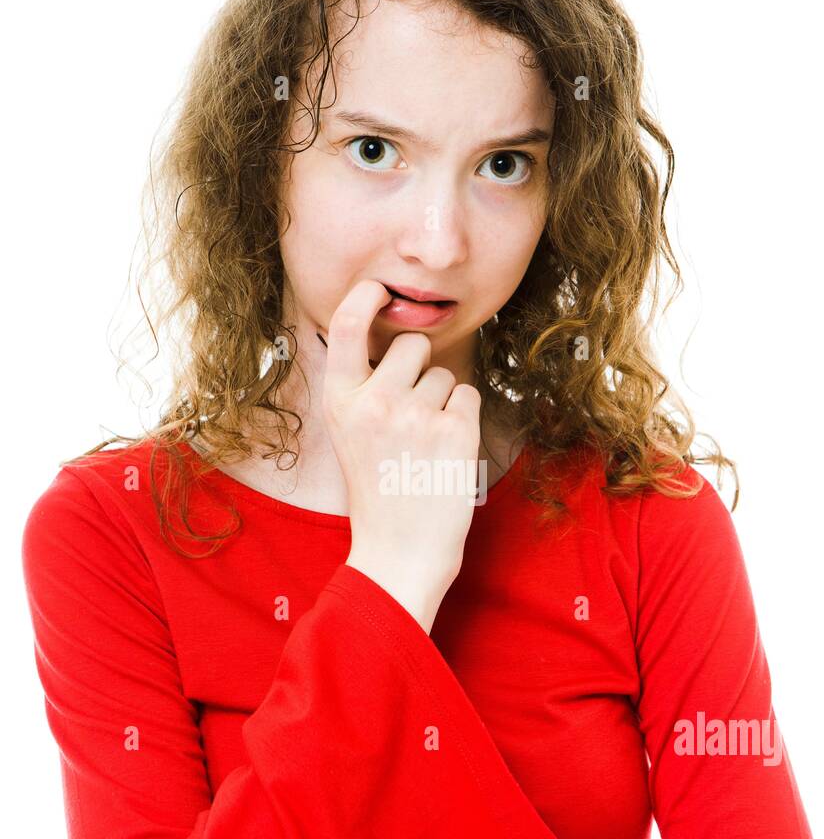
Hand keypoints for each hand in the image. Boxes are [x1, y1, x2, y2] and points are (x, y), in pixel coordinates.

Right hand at [322, 281, 481, 618]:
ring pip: (445, 373)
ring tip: (425, 445)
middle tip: (410, 417)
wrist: (399, 551)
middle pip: (411, 345)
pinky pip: (468, 395)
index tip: (378, 287)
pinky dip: (464, 419)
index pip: (343, 326)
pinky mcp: (454, 430)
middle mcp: (373, 401)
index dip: (363, 296)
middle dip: (420, 369)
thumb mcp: (350, 435)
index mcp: (339, 401)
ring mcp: (415, 414)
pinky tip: (445, 452)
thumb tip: (394, 336)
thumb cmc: (379, 491)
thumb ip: (361, 387)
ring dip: (443, 401)